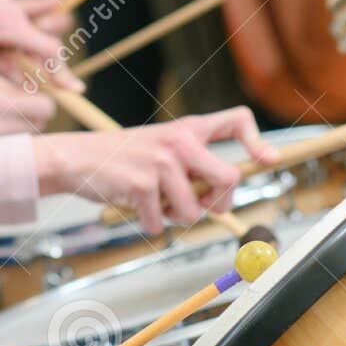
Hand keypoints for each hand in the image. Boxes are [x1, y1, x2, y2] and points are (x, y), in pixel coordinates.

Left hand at [0, 0, 81, 89]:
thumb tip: (22, 79)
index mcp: (2, 24)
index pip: (46, 49)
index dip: (60, 71)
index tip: (73, 90)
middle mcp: (10, 9)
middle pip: (46, 41)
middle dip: (57, 66)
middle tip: (74, 89)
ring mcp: (6, 2)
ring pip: (37, 28)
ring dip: (47, 49)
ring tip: (62, 71)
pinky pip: (27, 8)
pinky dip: (43, 11)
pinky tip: (59, 1)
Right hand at [31, 107, 280, 234]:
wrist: (77, 158)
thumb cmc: (123, 159)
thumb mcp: (161, 149)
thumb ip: (193, 165)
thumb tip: (224, 199)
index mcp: (188, 129)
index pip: (237, 120)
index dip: (258, 142)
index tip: (267, 160)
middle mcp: (179, 141)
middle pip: (230, 179)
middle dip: (219, 205)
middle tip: (201, 207)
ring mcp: (161, 163)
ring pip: (194, 212)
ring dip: (176, 218)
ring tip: (155, 202)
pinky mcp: (142, 185)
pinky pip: (161, 224)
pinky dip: (150, 225)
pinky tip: (135, 207)